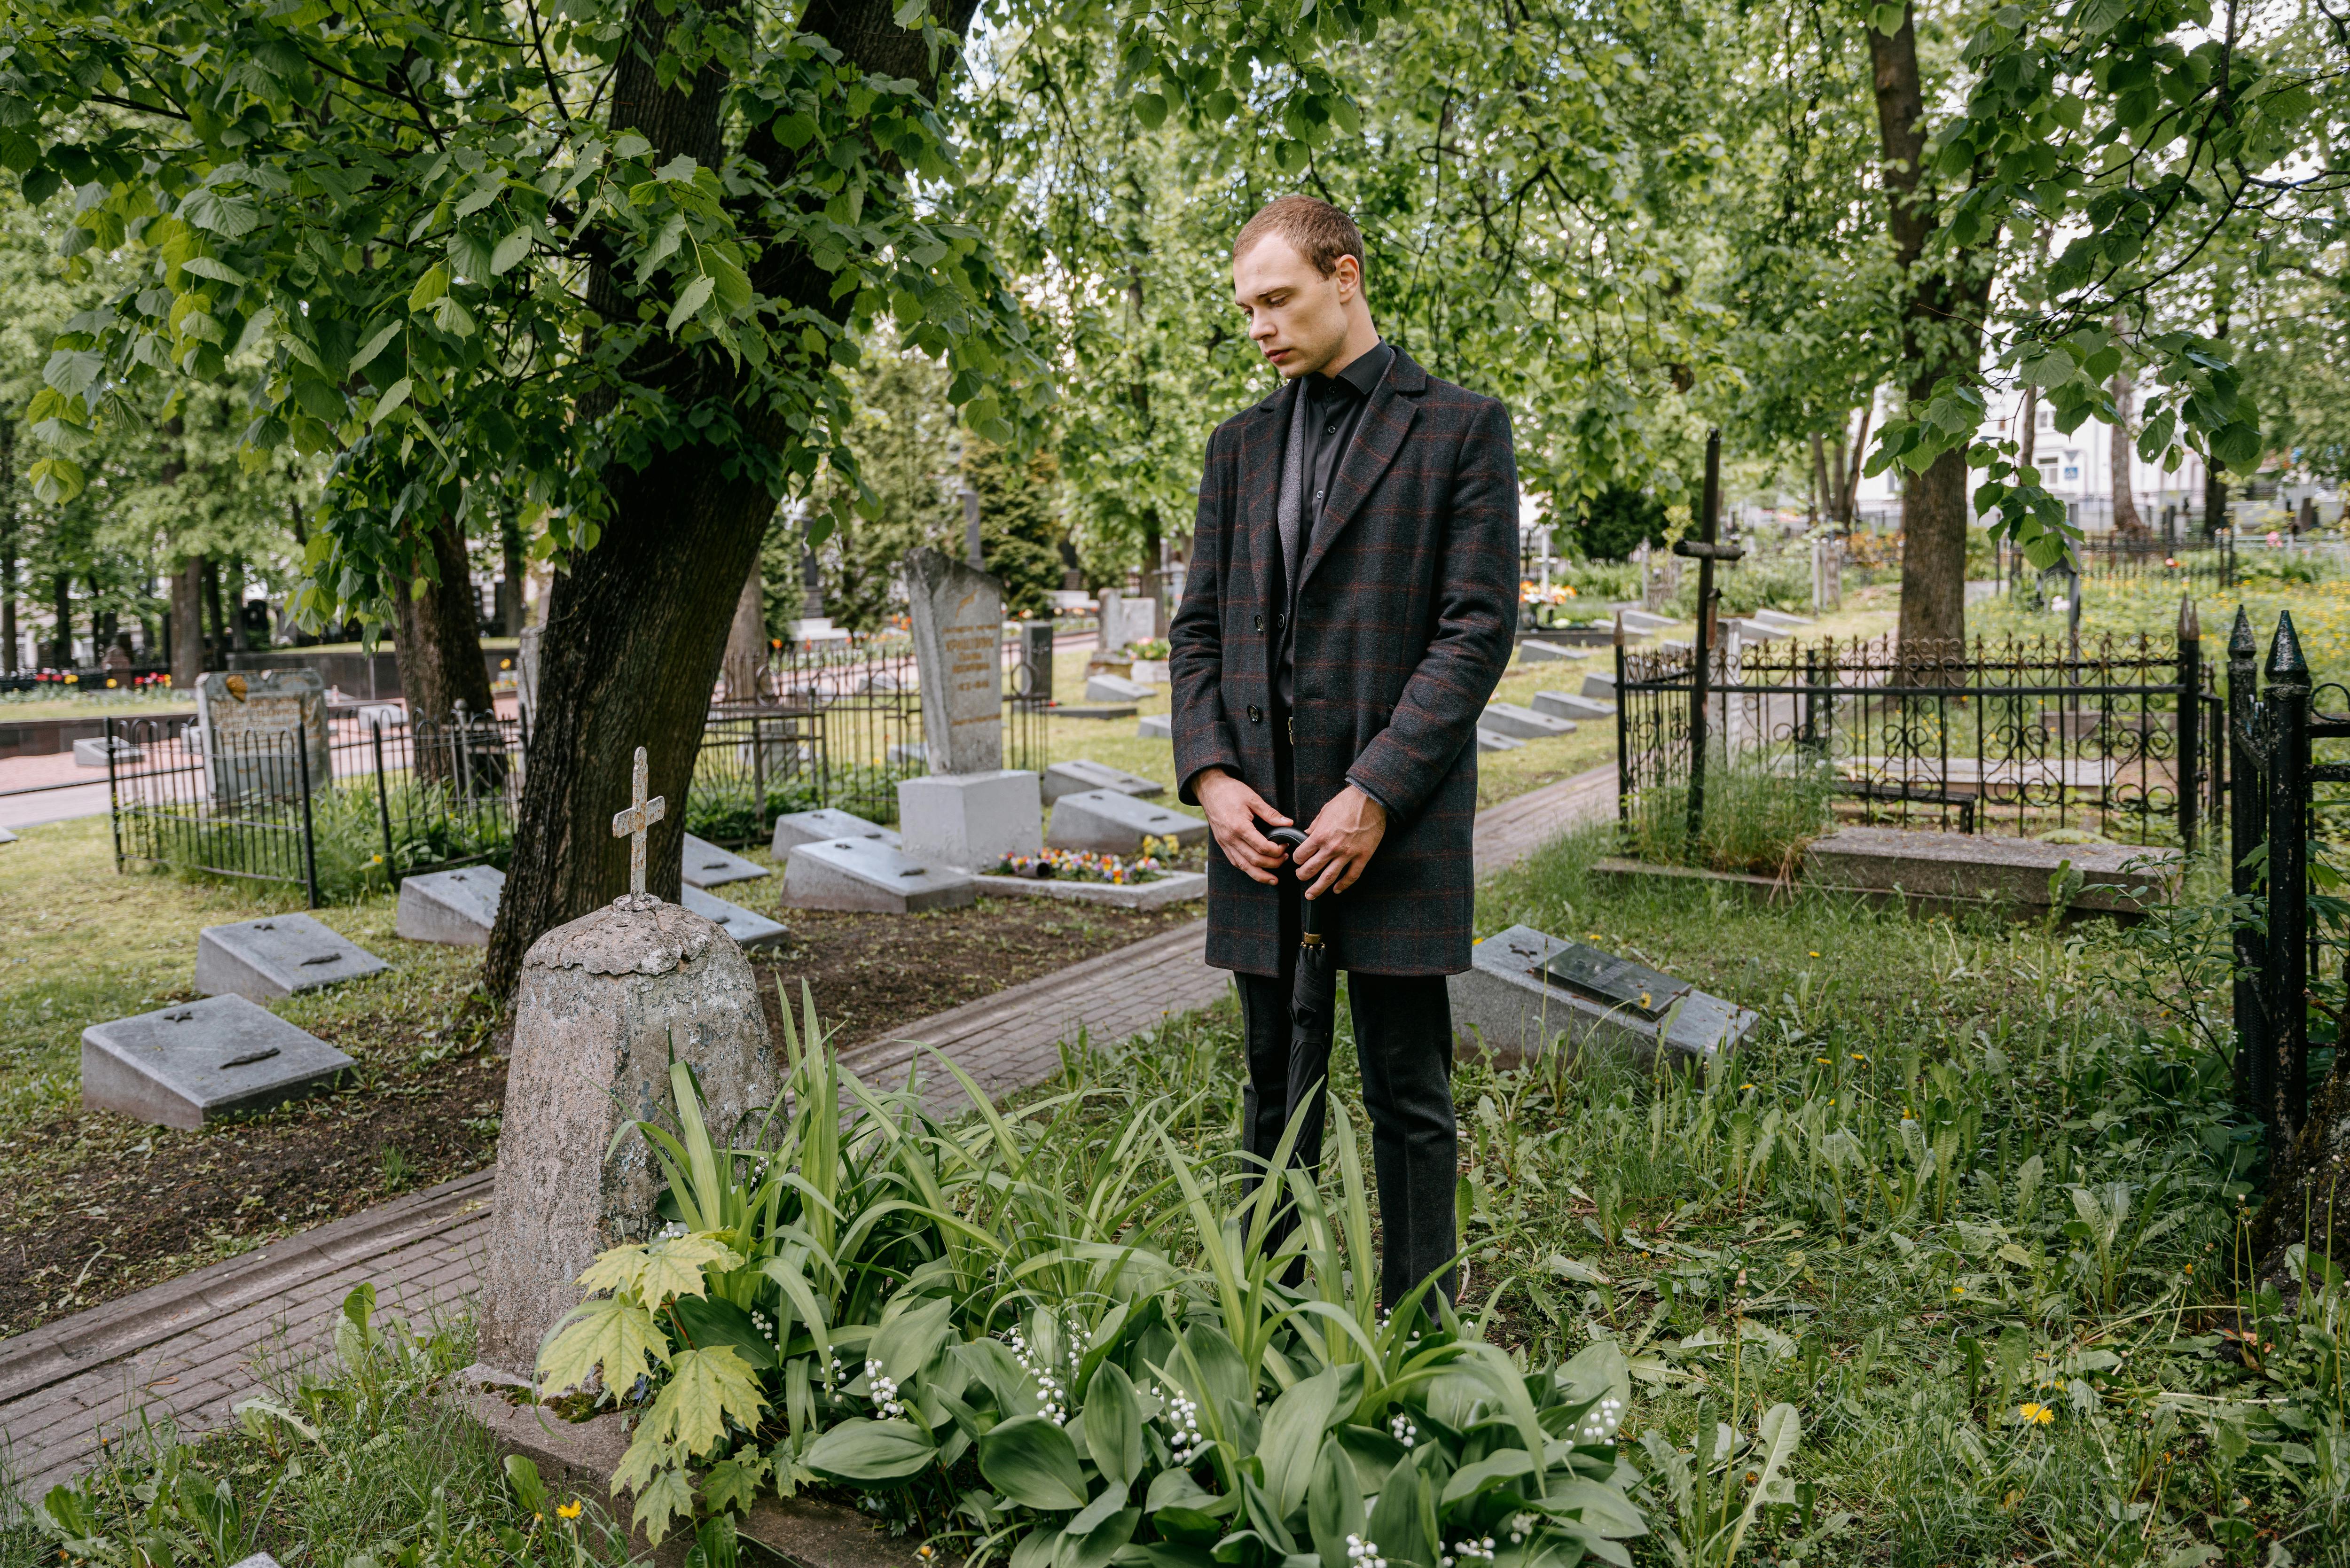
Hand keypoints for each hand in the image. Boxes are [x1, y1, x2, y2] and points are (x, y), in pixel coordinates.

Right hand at [1195, 768, 1291, 885]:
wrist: (1209, 789)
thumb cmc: (1230, 791)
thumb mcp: (1253, 798)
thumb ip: (1271, 814)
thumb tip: (1288, 823)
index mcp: (1239, 826)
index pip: (1262, 847)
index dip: (1277, 850)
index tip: (1285, 845)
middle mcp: (1230, 838)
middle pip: (1254, 860)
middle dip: (1272, 864)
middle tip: (1284, 859)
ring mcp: (1224, 843)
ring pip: (1243, 867)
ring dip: (1260, 875)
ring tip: (1273, 878)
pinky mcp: (1222, 844)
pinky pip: (1235, 862)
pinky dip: (1247, 869)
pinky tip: (1257, 871)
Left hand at [1294, 784, 1385, 899]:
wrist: (1371, 800)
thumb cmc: (1347, 802)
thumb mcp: (1324, 812)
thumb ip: (1314, 827)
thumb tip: (1307, 835)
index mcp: (1320, 835)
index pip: (1301, 855)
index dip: (1297, 860)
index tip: (1297, 861)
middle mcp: (1332, 847)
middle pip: (1311, 870)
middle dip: (1302, 876)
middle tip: (1301, 878)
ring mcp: (1348, 854)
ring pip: (1329, 878)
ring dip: (1318, 888)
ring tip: (1311, 894)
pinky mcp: (1363, 856)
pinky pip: (1352, 876)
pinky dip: (1343, 885)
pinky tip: (1337, 890)